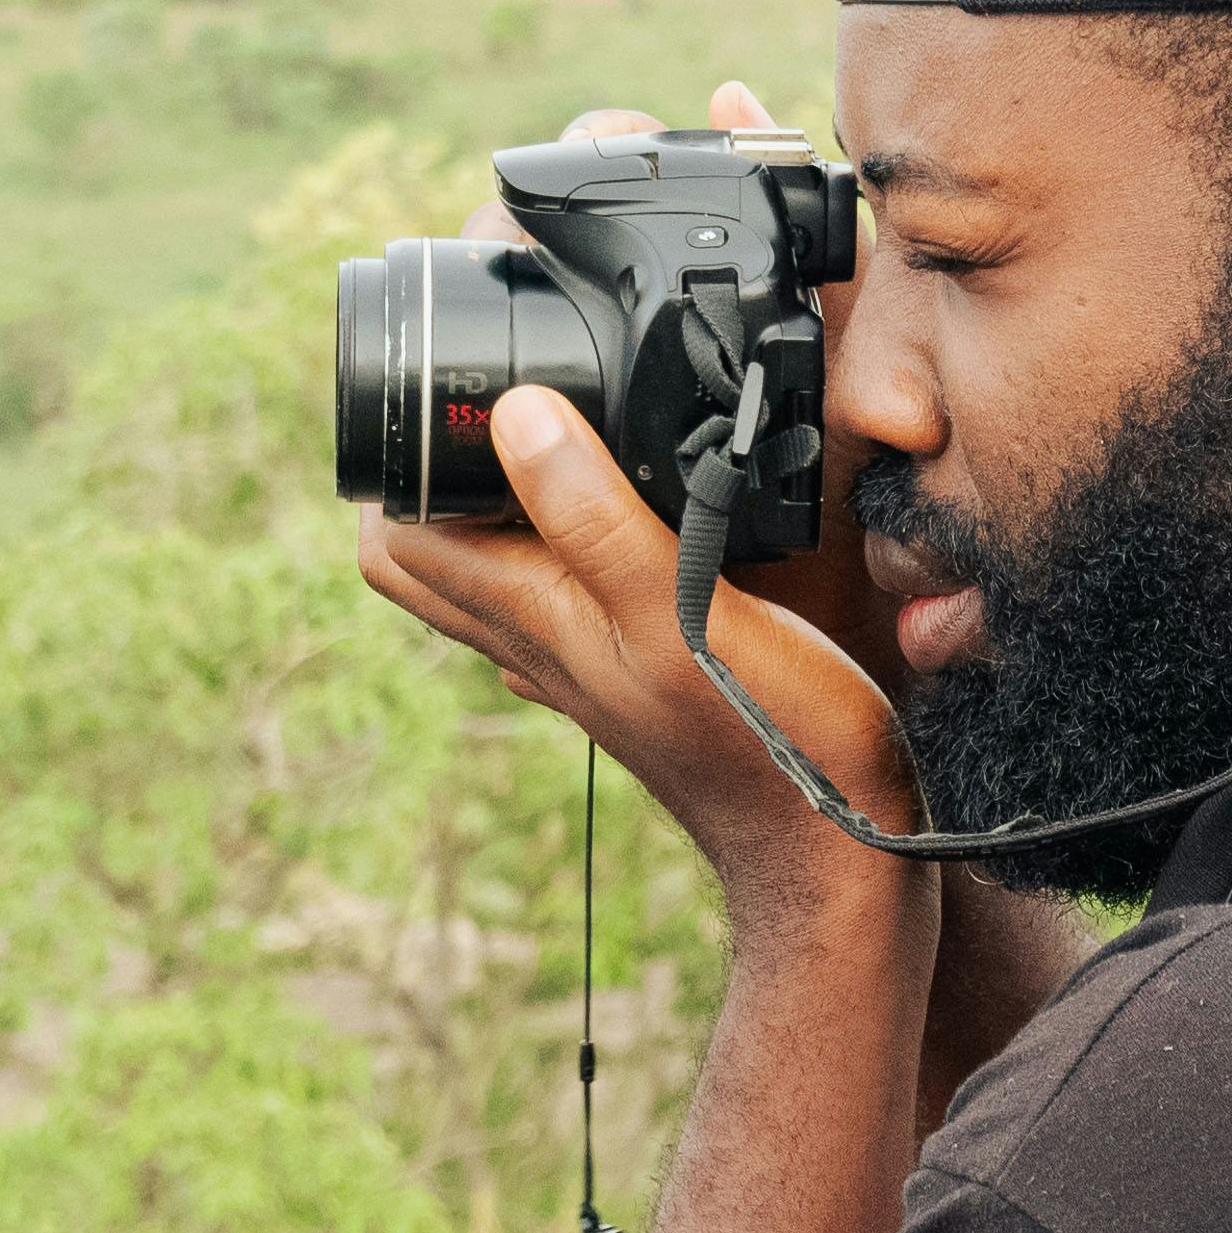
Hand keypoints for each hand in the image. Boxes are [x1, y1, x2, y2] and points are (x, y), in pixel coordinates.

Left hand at [370, 89, 928, 917]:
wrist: (837, 859)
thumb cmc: (771, 743)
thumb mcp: (682, 612)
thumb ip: (595, 518)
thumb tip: (515, 412)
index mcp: (534, 618)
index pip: (395, 535)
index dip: (399, 453)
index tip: (447, 373)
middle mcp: (542, 643)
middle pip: (424, 550)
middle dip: (429, 468)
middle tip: (486, 388)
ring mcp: (586, 663)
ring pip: (494, 571)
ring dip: (501, 499)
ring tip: (561, 424)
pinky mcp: (638, 670)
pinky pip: (565, 593)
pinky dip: (569, 537)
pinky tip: (635, 500)